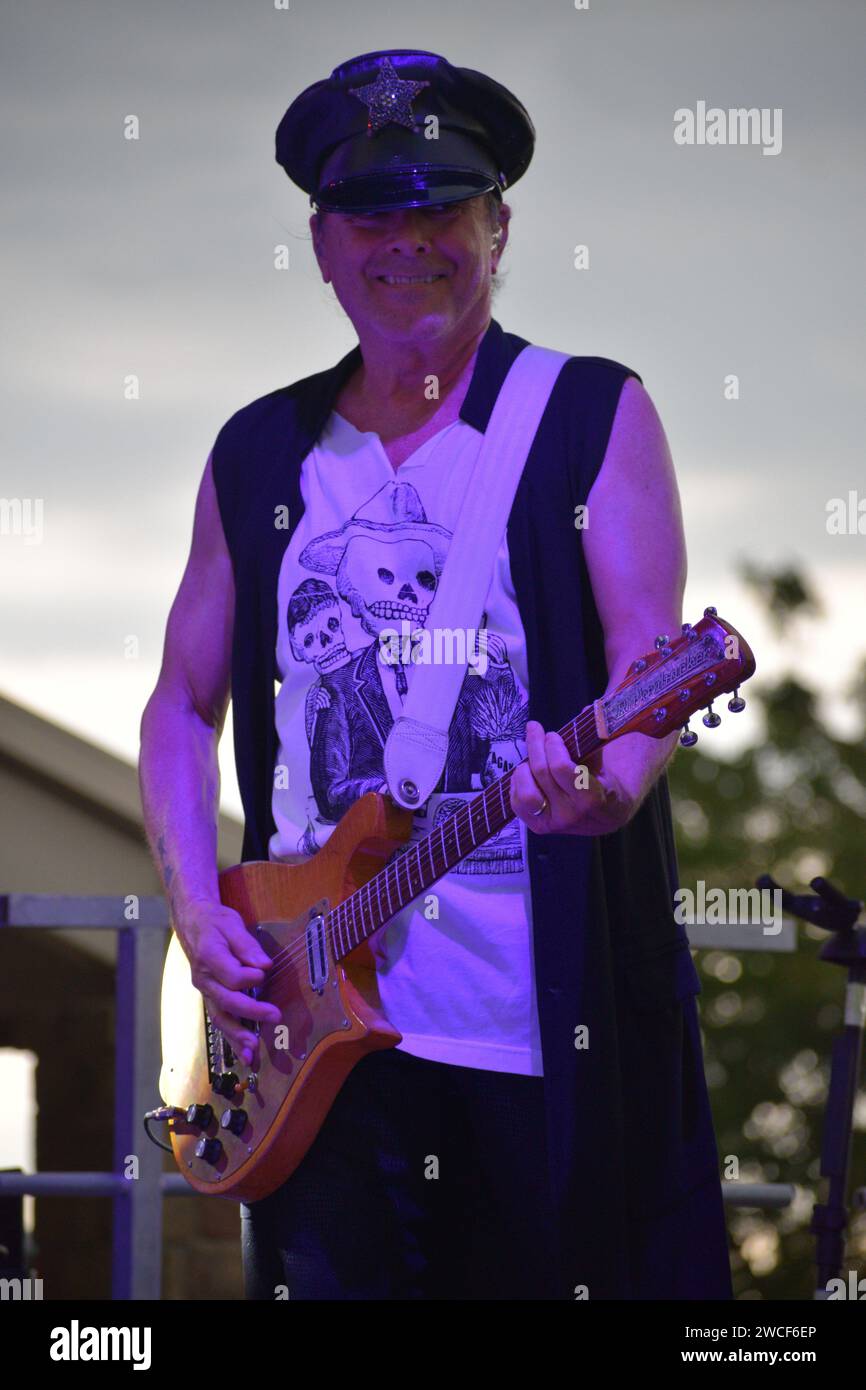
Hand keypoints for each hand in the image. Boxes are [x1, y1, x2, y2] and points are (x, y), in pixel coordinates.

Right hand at [174, 896, 281, 1067]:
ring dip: (237, 1036)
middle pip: (226, 1000)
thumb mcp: (231, 924)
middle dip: (251, 1011)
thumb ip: (247, 945)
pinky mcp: (210, 998)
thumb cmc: (215, 922)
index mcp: (209, 956)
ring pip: (220, 1017)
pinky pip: (220, 1020)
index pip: (230, 974)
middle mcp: (204, 978)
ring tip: (253, 1053)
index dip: (248, 977)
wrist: (192, 923)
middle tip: (275, 1016)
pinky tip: (245, 1055)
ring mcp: (205, 991)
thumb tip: (264, 966)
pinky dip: (232, 1039)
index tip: (264, 973)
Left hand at [510, 720, 634, 835]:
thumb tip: (591, 710)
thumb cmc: (603, 782)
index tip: (553, 735)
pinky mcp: (538, 827)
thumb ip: (593, 740)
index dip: (553, 747)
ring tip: (531, 755)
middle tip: (536, 730)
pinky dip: (518, 783)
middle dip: (536, 745)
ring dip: (524, 767)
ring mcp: (553, 824)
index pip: (562, 768)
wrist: (605, 816)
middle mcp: (571, 815)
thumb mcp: (603, 763)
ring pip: (526, 792)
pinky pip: (517, 802)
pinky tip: (527, 771)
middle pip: (542, 773)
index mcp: (592, 798)